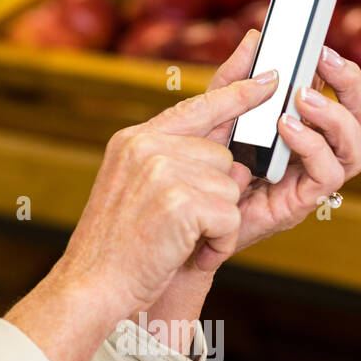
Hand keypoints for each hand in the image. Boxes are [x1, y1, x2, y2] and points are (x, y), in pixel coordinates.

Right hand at [56, 69, 280, 317]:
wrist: (91, 284)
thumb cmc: (114, 246)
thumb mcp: (131, 187)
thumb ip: (168, 159)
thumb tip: (225, 152)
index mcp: (134, 139)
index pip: (197, 106)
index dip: (238, 93)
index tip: (270, 76)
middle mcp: (147, 146)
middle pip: (221, 155)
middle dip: (214, 194)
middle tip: (178, 224)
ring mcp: (163, 171)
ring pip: (230, 185)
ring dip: (217, 221)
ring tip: (178, 240)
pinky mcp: (181, 201)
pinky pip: (230, 216)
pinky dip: (219, 242)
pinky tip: (188, 251)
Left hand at [190, 28, 360, 268]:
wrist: (179, 214)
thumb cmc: (198, 164)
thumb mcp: (213, 111)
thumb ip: (235, 78)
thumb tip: (257, 37)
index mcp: (303, 129)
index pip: (343, 99)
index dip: (342, 73)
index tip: (320, 48)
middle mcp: (315, 154)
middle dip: (352, 87)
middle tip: (324, 62)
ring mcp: (310, 180)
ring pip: (356, 150)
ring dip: (336, 118)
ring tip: (301, 97)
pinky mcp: (299, 203)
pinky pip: (327, 175)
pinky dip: (313, 146)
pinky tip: (286, 128)